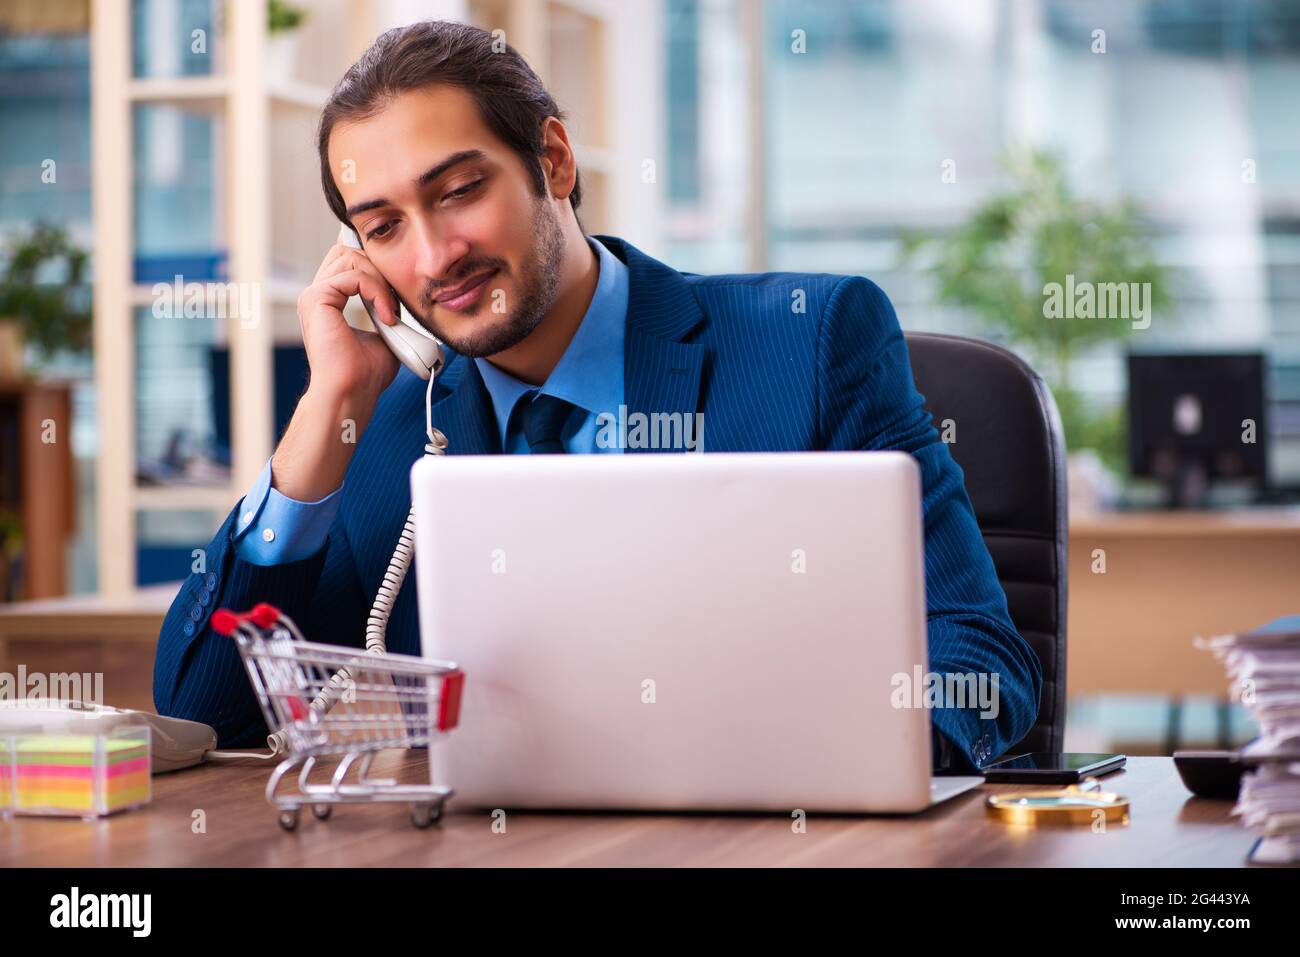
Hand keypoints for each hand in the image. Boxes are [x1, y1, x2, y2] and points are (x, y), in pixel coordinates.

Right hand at [295, 240, 403, 403]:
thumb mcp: (384, 334)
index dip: (376, 268)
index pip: (349, 261)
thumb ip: (386, 310)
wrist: (353, 392)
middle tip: (394, 300)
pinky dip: (377, 291)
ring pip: (352, 258)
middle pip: (348, 251)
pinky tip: (386, 316)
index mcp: (329, 302)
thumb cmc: (366, 374)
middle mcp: (317, 296)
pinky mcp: (316, 298)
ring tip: (390, 311)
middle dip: (378, 268)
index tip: (396, 295)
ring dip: (380, 281)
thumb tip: (402, 298)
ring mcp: (314, 295)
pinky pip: (354, 276)